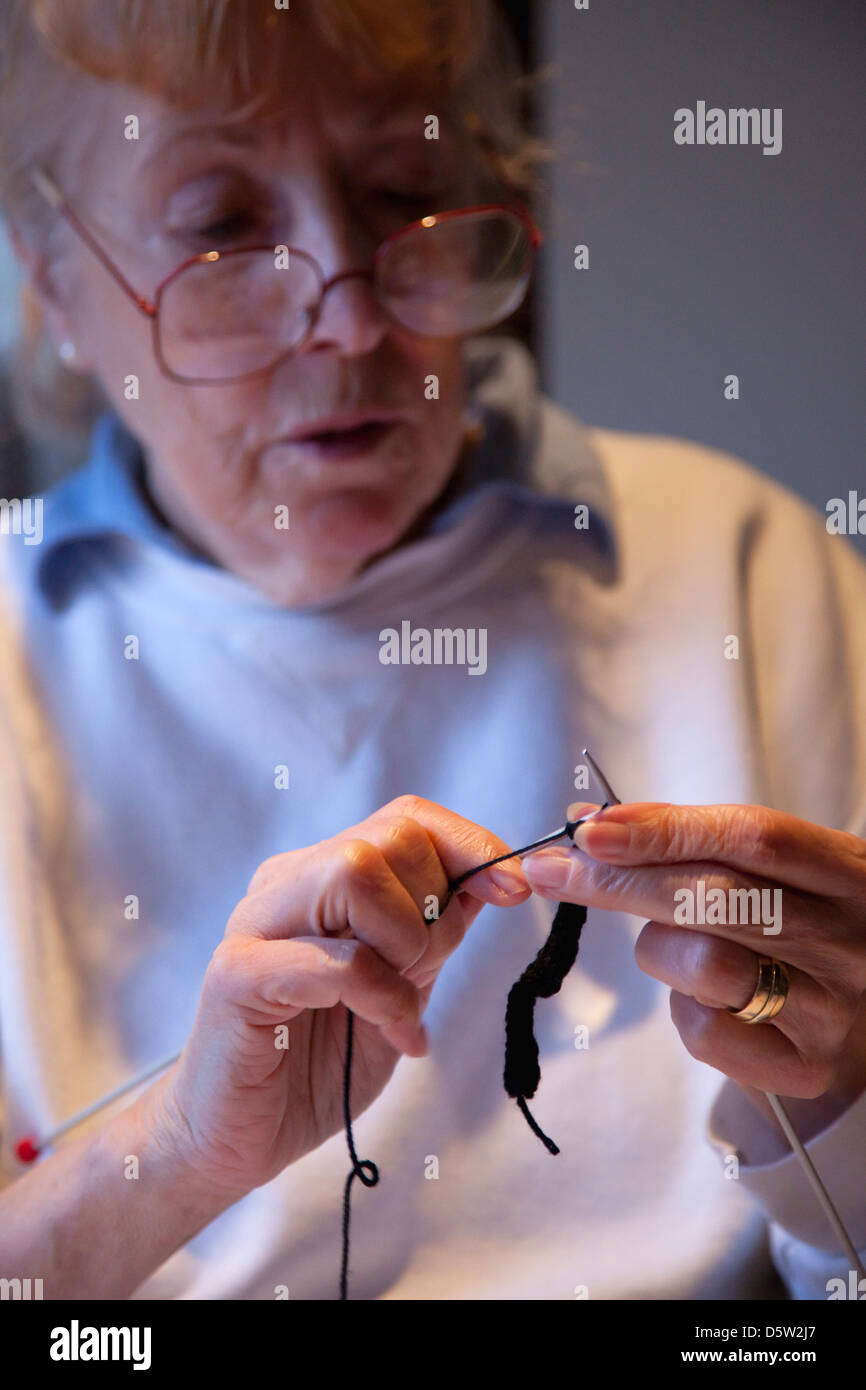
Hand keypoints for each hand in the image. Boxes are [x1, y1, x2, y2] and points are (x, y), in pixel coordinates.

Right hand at [146, 796, 529, 1199]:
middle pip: (389, 838)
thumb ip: (435, 934)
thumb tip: (494, 883)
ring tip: (396, 1003)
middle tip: (424, 977)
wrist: (233, 1138)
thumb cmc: (316, 1063)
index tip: (514, 891)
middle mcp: (286, 885)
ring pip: (355, 873)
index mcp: (322, 877)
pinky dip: (383, 997)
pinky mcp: (236, 975)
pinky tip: (392, 1036)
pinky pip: (335, 959)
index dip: (468, 845)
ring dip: (404, 943)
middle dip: (436, 908)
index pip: (406, 820)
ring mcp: (256, 923)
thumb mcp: (401, 988)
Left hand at [521, 801, 865, 1128]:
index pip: (750, 837)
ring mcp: (830, 1007)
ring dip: (656, 948)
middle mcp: (848, 939)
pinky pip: (705, 1032)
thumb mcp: (768, 870)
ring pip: (702, 963)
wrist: (854, 1018)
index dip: (664, 830)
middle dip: (619, 882)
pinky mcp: (804, 1066)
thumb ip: (688, 840)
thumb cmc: (792, 923)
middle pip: (716, 898)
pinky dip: (680, 1008)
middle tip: (554, 872)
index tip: (590, 832)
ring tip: (670, 946)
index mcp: (848, 872)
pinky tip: (700, 998)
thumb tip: (589, 829)